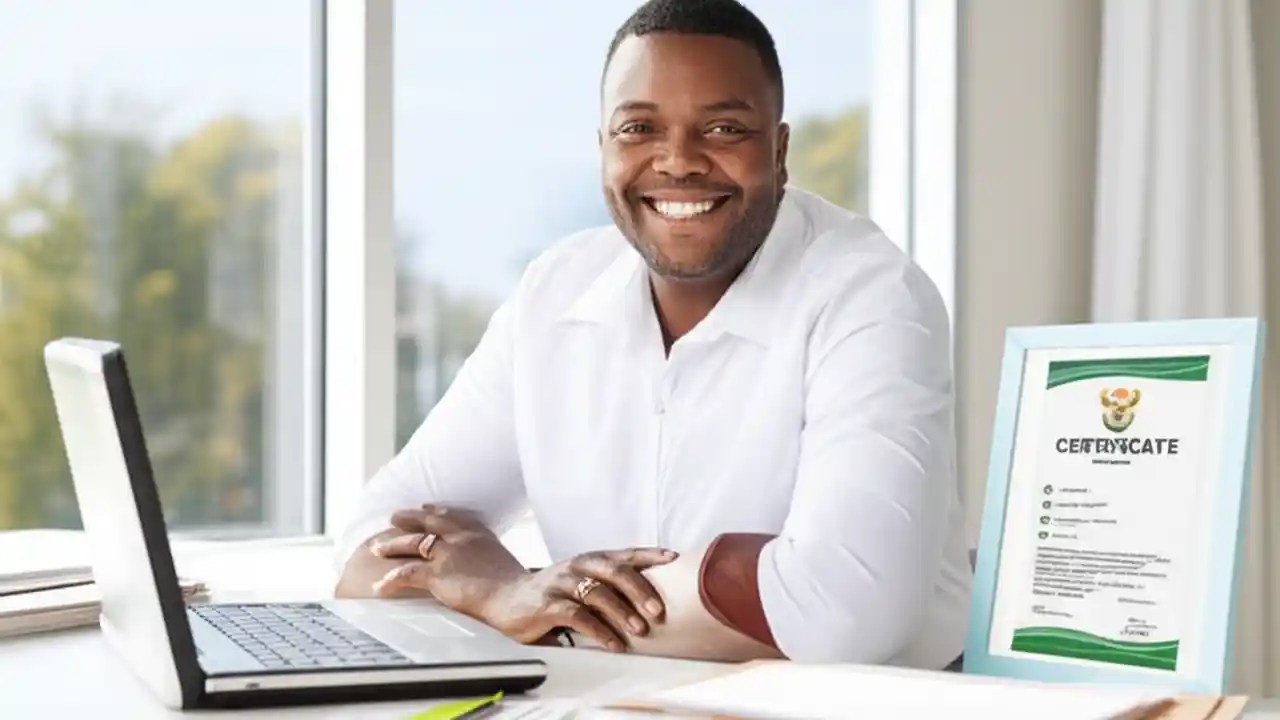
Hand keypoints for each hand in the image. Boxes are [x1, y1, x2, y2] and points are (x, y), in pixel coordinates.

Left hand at [370, 504, 529, 610]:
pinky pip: (405, 573)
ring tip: (376, 547)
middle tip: (395, 516)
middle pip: (429, 522)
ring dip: (392, 545)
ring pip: (412, 544)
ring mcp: (448, 553)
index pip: (455, 517)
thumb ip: (492, 564)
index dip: (438, 511)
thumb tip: (490, 573)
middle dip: (410, 518)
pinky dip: (389, 580)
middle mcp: (462, 538)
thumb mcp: (508, 566)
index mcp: (481, 535)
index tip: (428, 508)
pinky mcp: (436, 574)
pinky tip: (379, 586)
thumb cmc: (520, 590)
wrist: (517, 598)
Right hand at [477, 548, 677, 651]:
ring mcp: (562, 583)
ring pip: (598, 593)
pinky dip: (599, 631)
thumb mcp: (582, 584)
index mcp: (592, 559)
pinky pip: (577, 616)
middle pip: (616, 571)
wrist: (505, 597)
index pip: (626, 554)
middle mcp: (578, 566)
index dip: (651, 555)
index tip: (675, 559)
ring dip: (622, 612)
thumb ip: (609, 589)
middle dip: (640, 590)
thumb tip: (649, 608)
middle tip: (658, 611)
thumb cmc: (552, 593)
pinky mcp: (547, 604)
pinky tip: (613, 644)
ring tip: (641, 630)